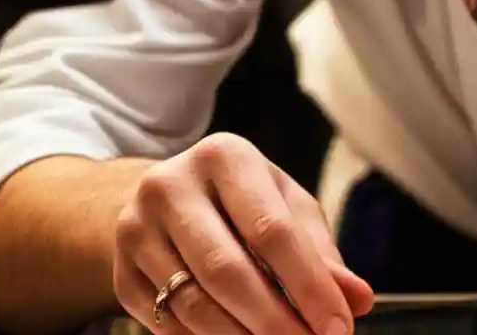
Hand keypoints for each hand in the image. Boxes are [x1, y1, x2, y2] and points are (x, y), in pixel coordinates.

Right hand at [112, 133, 373, 333]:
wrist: (166, 197)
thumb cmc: (241, 202)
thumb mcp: (285, 207)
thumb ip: (321, 253)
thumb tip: (356, 298)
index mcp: (225, 157)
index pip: (271, 229)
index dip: (309, 285)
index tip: (338, 327)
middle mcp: (172, 185)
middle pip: (227, 269)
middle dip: (275, 321)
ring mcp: (136, 228)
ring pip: (193, 302)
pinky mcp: (120, 271)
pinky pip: (166, 323)